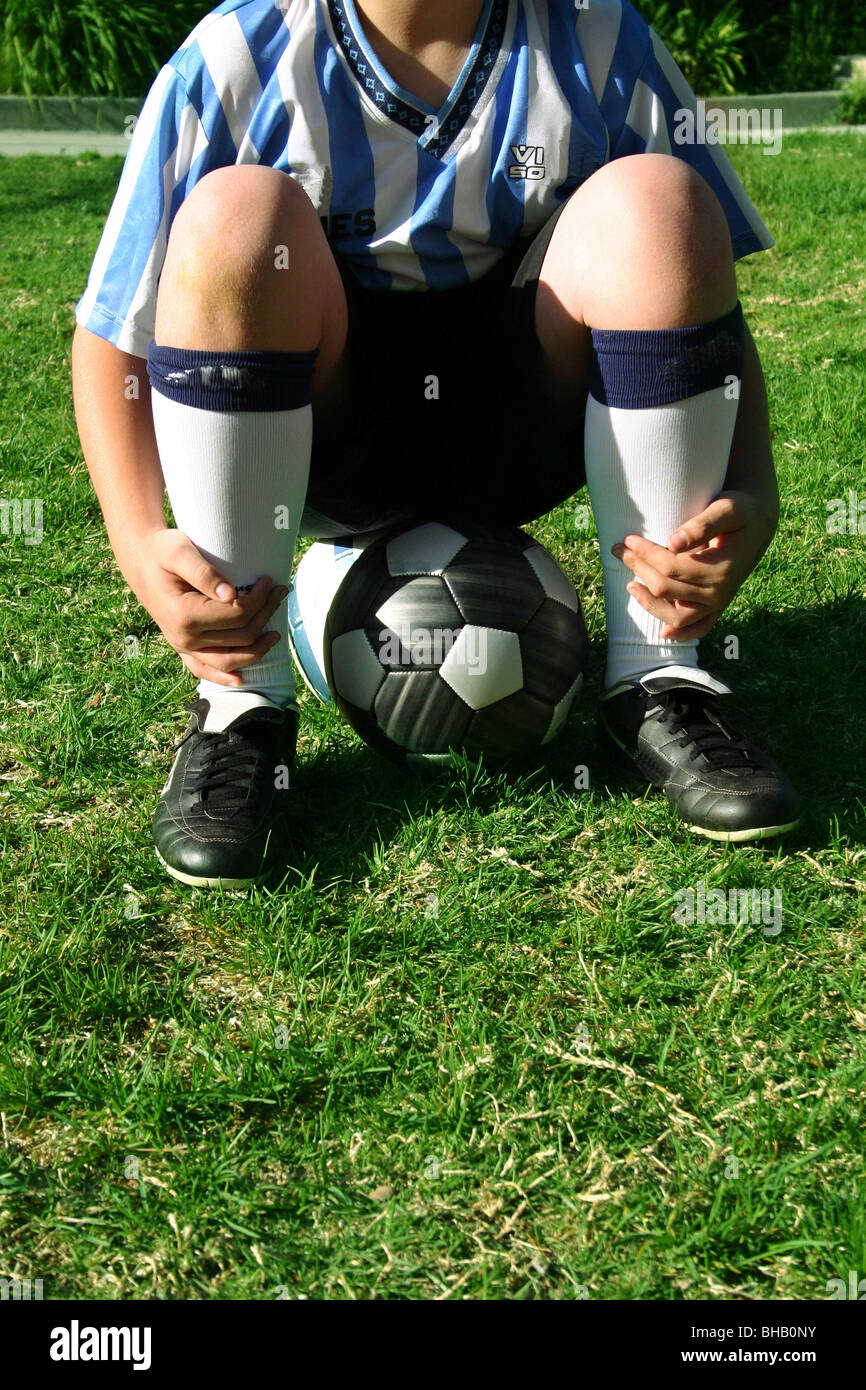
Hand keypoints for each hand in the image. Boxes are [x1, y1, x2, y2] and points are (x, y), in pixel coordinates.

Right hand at [128, 528, 288, 686]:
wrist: (140, 562)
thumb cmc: (161, 552)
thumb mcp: (179, 550)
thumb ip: (204, 572)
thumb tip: (231, 595)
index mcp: (184, 614)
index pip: (237, 614)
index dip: (259, 599)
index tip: (269, 581)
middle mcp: (184, 637)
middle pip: (240, 636)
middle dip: (265, 614)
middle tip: (279, 592)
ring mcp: (183, 647)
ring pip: (230, 659)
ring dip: (258, 649)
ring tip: (275, 633)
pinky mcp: (183, 649)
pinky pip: (204, 670)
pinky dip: (223, 677)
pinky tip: (241, 680)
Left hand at [610, 490, 775, 640]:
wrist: (760, 525)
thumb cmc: (740, 513)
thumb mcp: (727, 508)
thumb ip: (702, 524)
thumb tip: (673, 542)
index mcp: (721, 568)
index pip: (671, 566)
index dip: (645, 554)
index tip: (629, 539)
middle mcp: (720, 592)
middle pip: (666, 588)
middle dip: (639, 568)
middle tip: (621, 549)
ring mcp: (719, 603)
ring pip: (678, 616)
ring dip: (649, 603)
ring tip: (630, 585)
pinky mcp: (717, 608)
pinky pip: (699, 629)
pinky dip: (681, 633)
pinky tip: (662, 632)